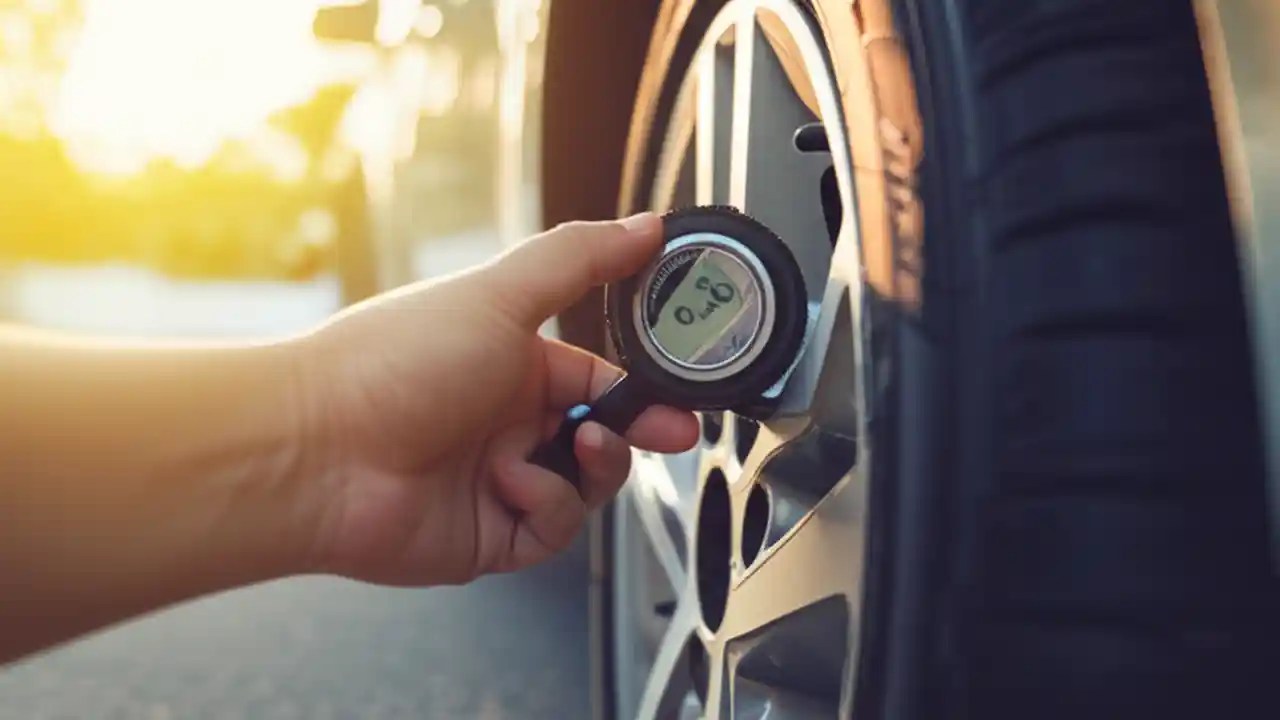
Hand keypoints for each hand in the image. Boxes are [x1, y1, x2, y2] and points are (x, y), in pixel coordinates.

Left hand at [294, 214, 697, 585]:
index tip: (679, 394)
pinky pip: (550, 531)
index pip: (597, 379)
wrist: (315, 450)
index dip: (642, 389)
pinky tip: (513, 485)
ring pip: (584, 488)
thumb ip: (579, 260)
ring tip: (569, 449)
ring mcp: (495, 481)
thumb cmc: (391, 363)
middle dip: (635, 435)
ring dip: (589, 468)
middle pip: (600, 437)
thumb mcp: (498, 296)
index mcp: (510, 364)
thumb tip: (643, 227)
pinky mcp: (486, 537)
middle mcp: (503, 423)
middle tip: (665, 431)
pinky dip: (545, 507)